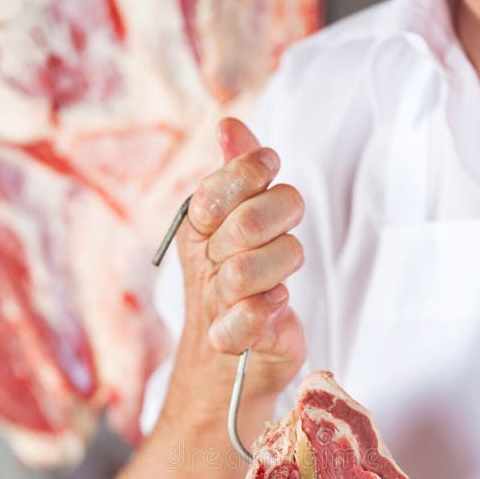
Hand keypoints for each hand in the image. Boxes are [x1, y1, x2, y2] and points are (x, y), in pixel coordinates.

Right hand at [175, 116, 305, 405]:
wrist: (234, 354)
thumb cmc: (244, 279)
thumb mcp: (242, 218)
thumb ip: (239, 171)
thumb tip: (230, 124)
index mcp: (198, 225)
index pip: (220, 186)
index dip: (251, 173)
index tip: (270, 166)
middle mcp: (202, 260)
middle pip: (247, 224)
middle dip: (279, 219)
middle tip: (281, 229)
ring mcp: (216, 300)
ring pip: (248, 271)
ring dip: (281, 266)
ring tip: (281, 272)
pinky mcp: (235, 338)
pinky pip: (248, 319)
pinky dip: (268, 309)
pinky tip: (277, 302)